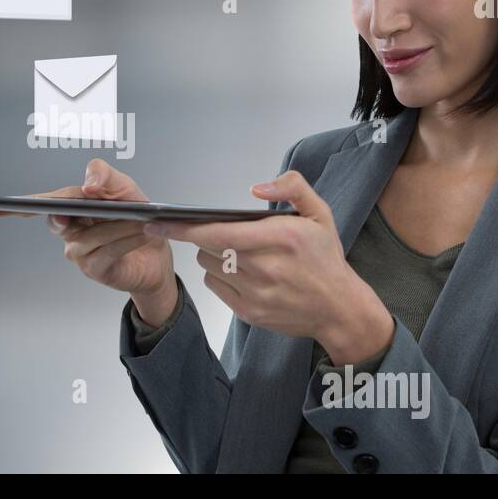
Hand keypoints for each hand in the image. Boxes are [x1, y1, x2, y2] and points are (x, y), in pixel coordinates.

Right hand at [0, 158, 177, 326]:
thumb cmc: (139, 218)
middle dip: (70, 211)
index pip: (36, 205)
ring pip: (87, 235)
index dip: (9, 207)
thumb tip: (87, 184)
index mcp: (71, 207)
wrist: (161, 254)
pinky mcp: (94, 269)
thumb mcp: (126, 189)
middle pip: (57, 217)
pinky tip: (140, 233)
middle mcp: (69, 230)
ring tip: (140, 220)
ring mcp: (78, 252)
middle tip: (88, 204)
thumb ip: (105, 176)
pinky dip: (125, 240)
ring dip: (117, 225)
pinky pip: (104, 251)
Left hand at [145, 170, 393, 365]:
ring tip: (238, 253)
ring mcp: (256, 292)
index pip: (217, 232)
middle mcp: (265, 267)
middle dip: (205, 236)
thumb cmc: (325, 259)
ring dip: (213, 256)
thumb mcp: (319, 213)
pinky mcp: (249, 312)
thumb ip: (292, 187)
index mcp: (280, 238)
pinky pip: (215, 286)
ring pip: (209, 266)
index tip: (159, 222)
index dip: (183, 228)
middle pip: (208, 248)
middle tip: (220, 232)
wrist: (338, 308)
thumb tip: (256, 188)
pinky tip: (240, 272)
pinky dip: (219, 276)